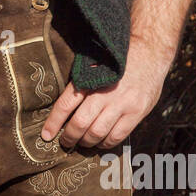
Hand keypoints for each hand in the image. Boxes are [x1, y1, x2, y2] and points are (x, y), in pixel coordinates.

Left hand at [40, 37, 171, 150]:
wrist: (150, 52)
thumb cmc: (117, 61)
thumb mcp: (96, 66)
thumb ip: (83, 85)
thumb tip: (64, 112)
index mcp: (90, 78)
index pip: (66, 104)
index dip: (53, 122)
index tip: (46, 135)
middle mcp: (105, 91)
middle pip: (80, 122)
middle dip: (69, 137)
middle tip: (65, 142)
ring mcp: (122, 103)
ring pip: (97, 132)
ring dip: (86, 142)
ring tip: (82, 143)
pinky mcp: (137, 112)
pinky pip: (117, 136)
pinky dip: (105, 143)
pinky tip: (100, 142)